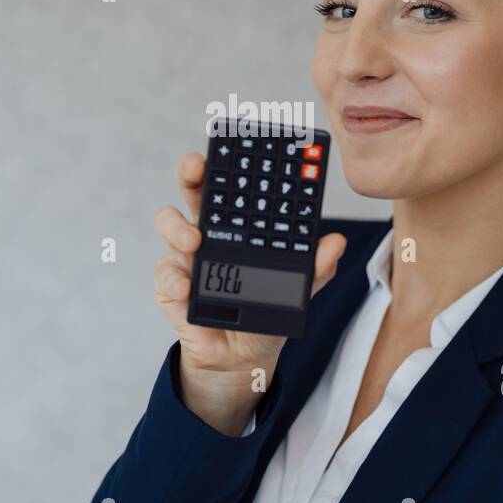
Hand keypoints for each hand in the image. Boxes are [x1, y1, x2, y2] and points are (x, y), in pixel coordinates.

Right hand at [153, 151, 345, 430]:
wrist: (242, 358)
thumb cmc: (264, 311)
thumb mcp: (296, 288)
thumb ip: (315, 267)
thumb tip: (336, 242)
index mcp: (236, 224)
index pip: (230, 185)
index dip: (229, 163)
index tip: (234, 144)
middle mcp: (206, 232)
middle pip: (192, 190)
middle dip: (191, 171)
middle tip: (196, 166)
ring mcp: (184, 257)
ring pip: (169, 223)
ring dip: (179, 227)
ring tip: (195, 241)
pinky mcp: (170, 286)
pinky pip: (166, 273)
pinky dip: (175, 278)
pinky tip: (187, 287)